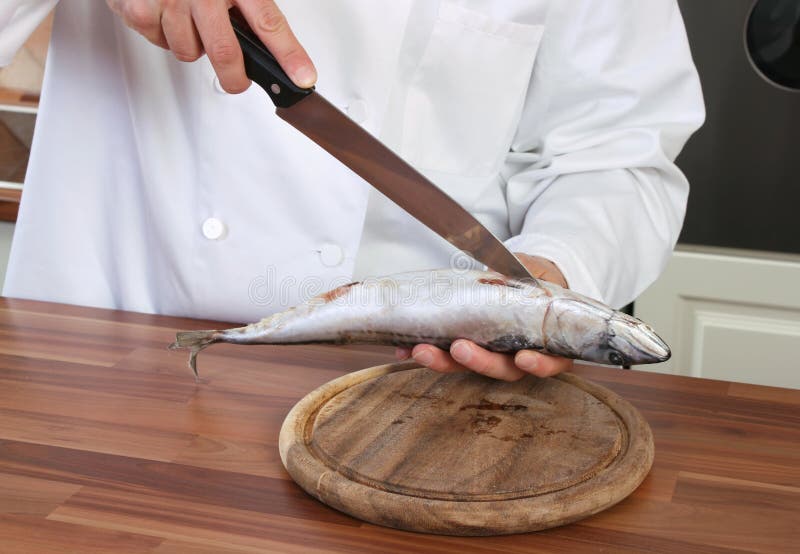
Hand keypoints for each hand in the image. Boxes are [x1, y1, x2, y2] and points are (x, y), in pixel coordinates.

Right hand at [106, 0, 316, 92]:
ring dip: (193, 47)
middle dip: (235, 77)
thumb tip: (284, 55)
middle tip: (238, 80)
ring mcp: (171, 0)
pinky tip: (168, 17)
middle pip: (226, 52)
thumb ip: (251, 9)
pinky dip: (164, 36)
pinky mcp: (141, 9)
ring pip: (189, 53)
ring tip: (192, 24)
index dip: (289, 55)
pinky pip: (160, 43)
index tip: (303, 77)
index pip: (268, 23)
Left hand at [396, 254, 573, 380]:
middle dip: (479, 362)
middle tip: (459, 349)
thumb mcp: (534, 272)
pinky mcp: (466, 350)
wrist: (520, 277)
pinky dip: (428, 352)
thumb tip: (499, 272)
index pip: (550, 362)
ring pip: (470, 366)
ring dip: (444, 361)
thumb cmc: (535, 278)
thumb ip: (524, 275)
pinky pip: (448, 355)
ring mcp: (490, 355)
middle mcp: (519, 356)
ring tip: (421, 350)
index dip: (539, 365)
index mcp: (547, 342)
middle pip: (503, 369)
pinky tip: (405, 348)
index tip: (524, 359)